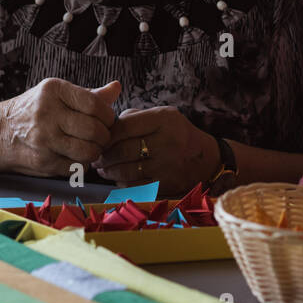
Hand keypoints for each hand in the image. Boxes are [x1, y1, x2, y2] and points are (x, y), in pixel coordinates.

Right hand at [0, 78, 119, 177]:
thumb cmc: (35, 110)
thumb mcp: (58, 95)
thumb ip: (90, 94)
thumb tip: (117, 88)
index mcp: (54, 90)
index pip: (95, 105)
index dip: (108, 116)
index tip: (106, 120)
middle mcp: (47, 113)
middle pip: (95, 130)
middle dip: (104, 136)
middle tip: (101, 137)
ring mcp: (43, 138)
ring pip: (88, 151)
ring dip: (95, 152)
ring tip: (90, 146)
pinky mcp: (42, 161)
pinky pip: (76, 167)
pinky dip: (82, 165)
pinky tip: (75, 156)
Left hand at [94, 105, 218, 194]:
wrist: (205, 159)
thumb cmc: (176, 134)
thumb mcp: (162, 116)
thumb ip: (134, 118)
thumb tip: (105, 128)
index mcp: (164, 119)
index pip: (124, 126)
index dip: (106, 135)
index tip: (99, 139)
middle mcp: (167, 141)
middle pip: (122, 150)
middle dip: (104, 155)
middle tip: (96, 157)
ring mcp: (167, 165)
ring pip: (125, 170)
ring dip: (108, 170)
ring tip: (102, 168)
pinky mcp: (166, 184)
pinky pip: (134, 185)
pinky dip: (120, 182)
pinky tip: (117, 177)